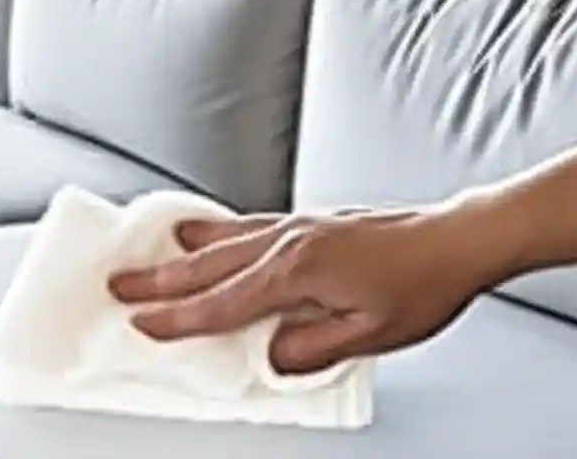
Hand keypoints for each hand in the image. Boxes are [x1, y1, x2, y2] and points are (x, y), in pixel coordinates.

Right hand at [108, 203, 518, 374]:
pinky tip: (214, 230)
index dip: (178, 318)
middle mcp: (289, 242)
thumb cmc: (421, 286)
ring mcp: (300, 225)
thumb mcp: (369, 335)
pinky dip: (222, 228)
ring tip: (154, 250)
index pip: (222, 303)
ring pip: (227, 238)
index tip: (142, 324)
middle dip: (161, 279)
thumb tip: (270, 357)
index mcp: (296, 272)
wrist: (457, 239)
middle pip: (210, 265)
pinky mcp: (313, 219)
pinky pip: (252, 222)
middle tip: (120, 284)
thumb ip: (312, 348)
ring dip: (185, 250)